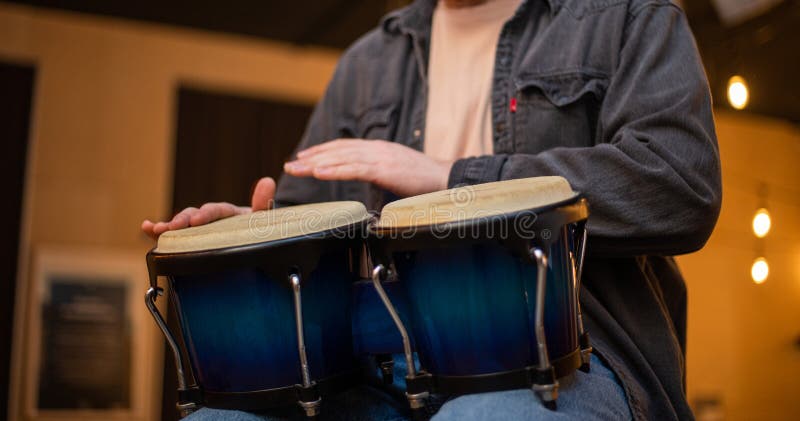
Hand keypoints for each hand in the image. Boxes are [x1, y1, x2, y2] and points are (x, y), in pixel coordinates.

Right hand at [141, 177, 275, 239]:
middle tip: (172, 228)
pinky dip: (160, 231)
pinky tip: (146, 228)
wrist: (256, 241)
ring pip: (182, 225)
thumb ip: (265, 204)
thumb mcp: (266, 220)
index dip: (206, 214)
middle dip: (182, 221)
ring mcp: (200, 229)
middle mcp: (212, 218)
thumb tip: (268, 181)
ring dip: (168, 226)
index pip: (217, 210)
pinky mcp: (192, 240)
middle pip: (194, 215)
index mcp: (230, 213)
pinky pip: (176, 236)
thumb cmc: (260, 231)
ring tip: (155, 230)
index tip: (197, 220)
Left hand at [284, 139, 451, 196]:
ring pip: (341, 158)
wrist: (447, 179)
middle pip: (337, 150)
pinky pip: (354, 169)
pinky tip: (318, 173)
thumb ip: (381, 173)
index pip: (344, 147)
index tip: (305, 158)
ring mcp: (380, 157)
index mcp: (378, 149)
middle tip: (291, 164)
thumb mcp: (397, 174)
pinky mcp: (384, 169)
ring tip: (297, 168)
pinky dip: (333, 170)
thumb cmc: (425, 181)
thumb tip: (370, 181)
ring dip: (316, 163)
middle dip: (312, 157)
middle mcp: (376, 149)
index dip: (322, 152)